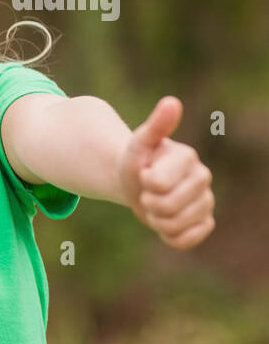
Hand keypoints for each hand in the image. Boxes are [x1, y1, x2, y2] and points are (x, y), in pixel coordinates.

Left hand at [118, 96, 214, 249]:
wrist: (139, 181)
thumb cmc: (138, 160)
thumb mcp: (139, 143)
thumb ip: (155, 126)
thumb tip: (172, 102)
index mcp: (188, 158)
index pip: (158, 184)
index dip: (144, 184)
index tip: (144, 174)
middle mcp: (203, 178)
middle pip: (166, 207)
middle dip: (148, 203)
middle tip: (147, 192)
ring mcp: (206, 201)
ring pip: (175, 226)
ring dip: (156, 220)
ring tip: (155, 205)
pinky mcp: (205, 222)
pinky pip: (187, 240)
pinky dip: (169, 236)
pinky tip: (165, 223)